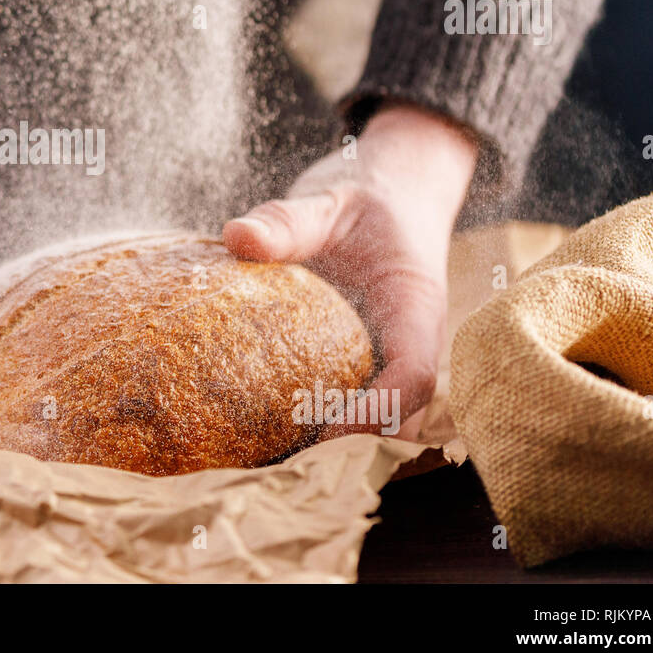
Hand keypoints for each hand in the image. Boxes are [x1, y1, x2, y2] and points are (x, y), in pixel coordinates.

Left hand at [223, 103, 477, 438]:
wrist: (399, 189)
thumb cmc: (370, 197)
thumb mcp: (328, 200)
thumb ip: (287, 220)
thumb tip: (237, 237)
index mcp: (415, 307)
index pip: (413, 375)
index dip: (377, 412)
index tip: (326, 430)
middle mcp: (411, 342)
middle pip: (400, 417)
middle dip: (352, 448)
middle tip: (283, 463)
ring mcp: (391, 356)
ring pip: (379, 420)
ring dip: (334, 446)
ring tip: (268, 462)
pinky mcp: (367, 360)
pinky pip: (353, 402)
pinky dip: (318, 425)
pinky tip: (264, 437)